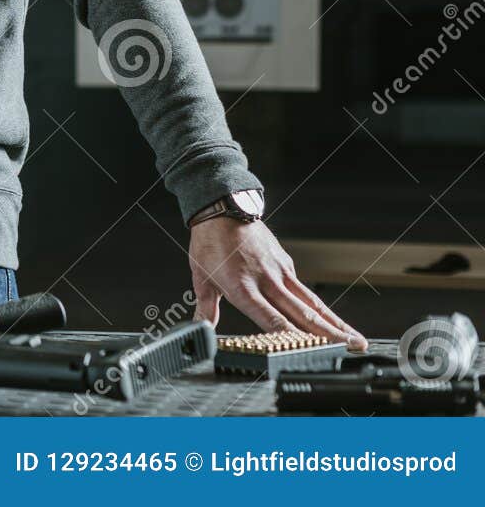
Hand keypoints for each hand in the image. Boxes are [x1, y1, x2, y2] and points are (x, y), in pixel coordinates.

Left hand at [189, 219, 366, 349]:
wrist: (221, 207)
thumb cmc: (210, 241)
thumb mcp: (201, 277)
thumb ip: (205, 308)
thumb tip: (200, 329)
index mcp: (243, 287)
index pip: (270, 318)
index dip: (290, 336)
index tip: (309, 350)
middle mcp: (267, 281)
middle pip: (302, 313)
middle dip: (329, 334)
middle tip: (353, 348)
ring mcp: (280, 271)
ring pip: (312, 302)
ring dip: (336, 323)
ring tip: (356, 339)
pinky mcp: (286, 263)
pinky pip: (305, 290)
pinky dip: (321, 308)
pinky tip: (334, 322)